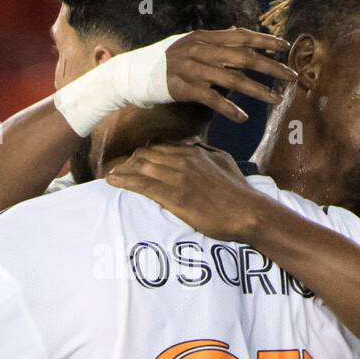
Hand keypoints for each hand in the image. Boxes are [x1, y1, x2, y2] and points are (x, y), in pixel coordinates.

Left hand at [106, 142, 266, 241]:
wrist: (248, 211)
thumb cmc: (238, 192)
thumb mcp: (223, 163)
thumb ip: (207, 154)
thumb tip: (198, 149)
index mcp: (194, 152)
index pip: (160, 146)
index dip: (144, 154)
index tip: (134, 162)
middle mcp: (183, 159)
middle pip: (146, 154)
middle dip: (129, 162)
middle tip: (118, 171)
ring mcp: (177, 176)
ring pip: (140, 167)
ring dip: (122, 171)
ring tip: (111, 177)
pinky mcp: (174, 195)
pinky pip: (142, 184)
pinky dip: (124, 181)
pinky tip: (113, 182)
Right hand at [164, 28, 294, 123]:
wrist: (138, 73)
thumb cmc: (172, 60)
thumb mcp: (194, 44)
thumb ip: (218, 40)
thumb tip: (241, 32)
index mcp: (206, 37)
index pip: (241, 36)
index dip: (265, 40)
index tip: (285, 47)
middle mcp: (201, 50)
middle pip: (243, 58)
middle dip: (271, 67)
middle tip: (292, 77)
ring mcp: (192, 69)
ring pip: (232, 79)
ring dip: (258, 90)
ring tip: (276, 99)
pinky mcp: (184, 88)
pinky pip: (211, 99)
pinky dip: (228, 108)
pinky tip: (243, 118)